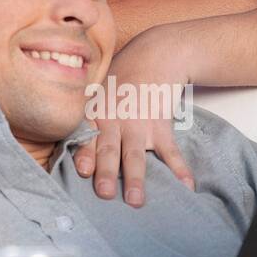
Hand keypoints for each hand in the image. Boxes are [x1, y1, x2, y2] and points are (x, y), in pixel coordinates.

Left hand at [73, 29, 194, 206]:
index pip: (87, 136)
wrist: (155, 55)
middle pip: (109, 149)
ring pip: (136, 154)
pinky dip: (180, 169)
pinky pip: (170, 151)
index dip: (84, 152)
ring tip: (136, 201)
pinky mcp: (161, 125)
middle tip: (104, 194)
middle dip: (106, 172)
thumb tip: (71, 157)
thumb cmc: (119, 82)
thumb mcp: (96, 94)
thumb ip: (84, 122)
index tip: (82, 170)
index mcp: (95, 113)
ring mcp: (139, 123)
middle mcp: (115, 119)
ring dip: (136, 178)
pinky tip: (186, 186)